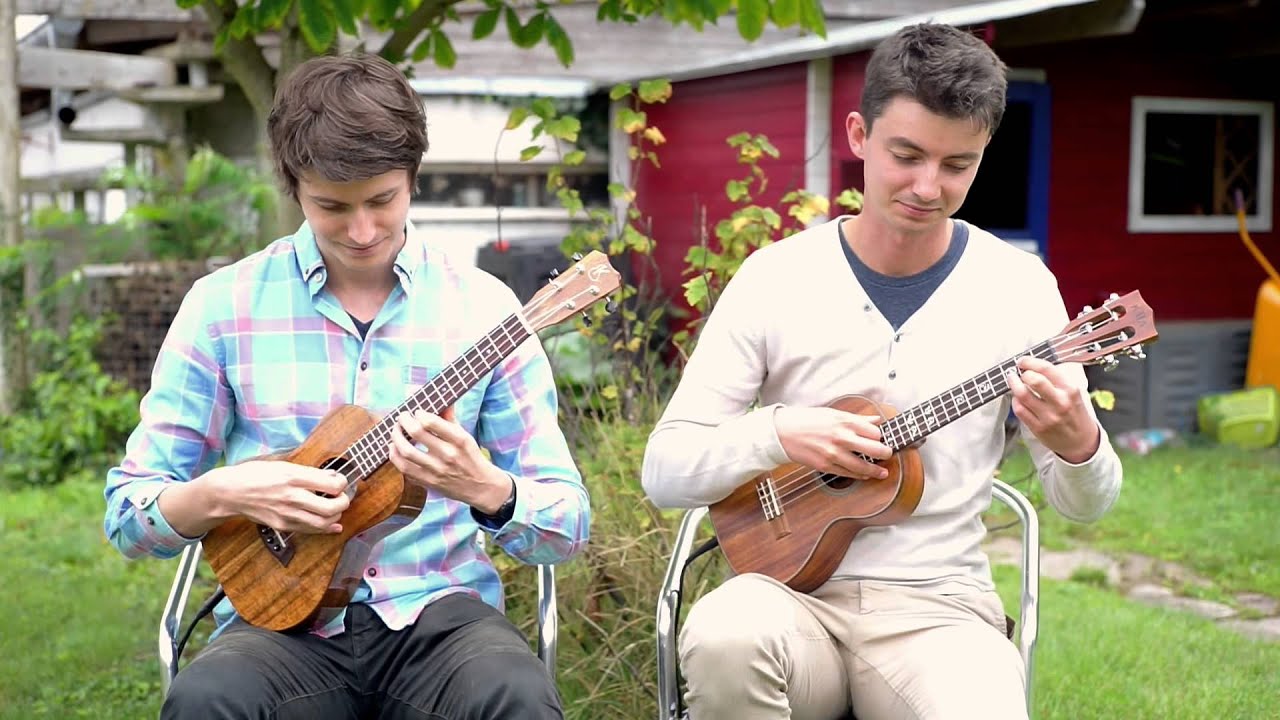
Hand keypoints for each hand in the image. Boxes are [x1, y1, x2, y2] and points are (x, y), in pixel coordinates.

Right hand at [217, 460, 350, 533]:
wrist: (230, 492)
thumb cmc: (255, 474)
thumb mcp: (283, 464)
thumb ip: (309, 472)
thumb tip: (332, 475)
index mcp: (293, 477)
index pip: (332, 484)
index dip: (342, 483)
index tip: (341, 481)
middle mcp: (292, 497)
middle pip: (331, 508)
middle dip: (344, 503)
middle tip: (342, 497)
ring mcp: (287, 514)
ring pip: (323, 523)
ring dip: (336, 517)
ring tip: (336, 509)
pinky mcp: (282, 525)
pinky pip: (310, 530)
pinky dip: (325, 529)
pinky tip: (333, 525)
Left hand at [388, 407, 511, 512]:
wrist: (479, 486)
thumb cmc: (470, 457)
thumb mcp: (465, 436)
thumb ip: (449, 418)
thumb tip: (439, 399)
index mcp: (459, 440)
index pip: (431, 422)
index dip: (419, 413)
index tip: (417, 412)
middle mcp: (447, 455)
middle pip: (416, 433)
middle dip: (404, 421)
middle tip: (402, 417)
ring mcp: (436, 470)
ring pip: (406, 452)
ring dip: (396, 438)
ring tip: (395, 431)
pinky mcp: (428, 482)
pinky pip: (404, 468)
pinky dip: (395, 456)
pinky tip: (395, 448)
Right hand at [773, 406, 891, 479]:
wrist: (783, 432)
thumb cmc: (807, 420)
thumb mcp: (833, 413)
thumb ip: (857, 419)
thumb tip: (875, 421)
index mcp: (844, 422)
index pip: (875, 432)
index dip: (881, 436)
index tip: (882, 439)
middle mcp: (841, 437)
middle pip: (875, 449)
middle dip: (885, 453)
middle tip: (888, 454)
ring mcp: (834, 453)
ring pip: (863, 466)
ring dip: (876, 470)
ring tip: (882, 472)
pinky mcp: (825, 465)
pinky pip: (848, 474)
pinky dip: (859, 475)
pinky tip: (864, 475)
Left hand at [1006, 356, 1099, 463]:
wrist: (1082, 442)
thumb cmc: (1075, 414)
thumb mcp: (1075, 393)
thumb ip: (1057, 380)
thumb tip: (1034, 365)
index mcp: (1070, 390)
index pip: (1047, 369)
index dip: (1030, 361)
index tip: (1023, 361)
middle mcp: (1060, 402)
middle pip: (1034, 381)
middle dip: (1022, 373)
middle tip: (1018, 371)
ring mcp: (1048, 416)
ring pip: (1022, 395)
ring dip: (1014, 385)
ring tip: (1013, 381)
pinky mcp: (1038, 428)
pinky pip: (1020, 410)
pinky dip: (1015, 401)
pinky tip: (1018, 398)